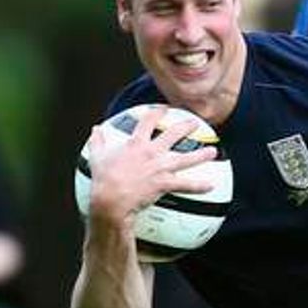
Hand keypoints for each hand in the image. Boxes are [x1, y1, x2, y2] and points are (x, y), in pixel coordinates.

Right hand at [86, 107, 216, 223]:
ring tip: (213, 151)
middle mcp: (151, 152)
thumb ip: (98, 142)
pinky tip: (210, 186)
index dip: (157, 112)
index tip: (164, 109)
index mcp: (136, 143)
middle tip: (195, 123)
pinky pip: (185, 185)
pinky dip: (199, 186)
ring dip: (201, 155)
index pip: (148, 121)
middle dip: (185, 126)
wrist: (111, 199)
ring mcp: (160, 167)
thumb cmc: (103, 180)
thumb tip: (95, 130)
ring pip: (185, 158)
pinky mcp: (164, 183)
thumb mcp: (97, 157)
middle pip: (173, 134)